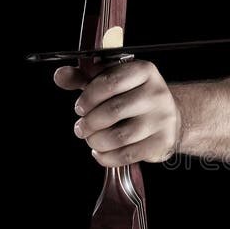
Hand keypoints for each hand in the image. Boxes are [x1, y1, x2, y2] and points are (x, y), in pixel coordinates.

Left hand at [54, 61, 179, 165]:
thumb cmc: (134, 97)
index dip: (88, 97)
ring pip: (118, 136)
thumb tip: (61, 76)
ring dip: (96, 141)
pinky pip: (126, 155)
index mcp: (144, 71)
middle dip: (89, 123)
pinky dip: (107, 157)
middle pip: (113, 111)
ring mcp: (162, 119)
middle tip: (81, 128)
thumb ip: (84, 77)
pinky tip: (101, 152)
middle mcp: (156, 93)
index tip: (80, 108)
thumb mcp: (111, 80)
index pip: (110, 83)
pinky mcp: (162, 142)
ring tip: (92, 139)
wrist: (169, 117)